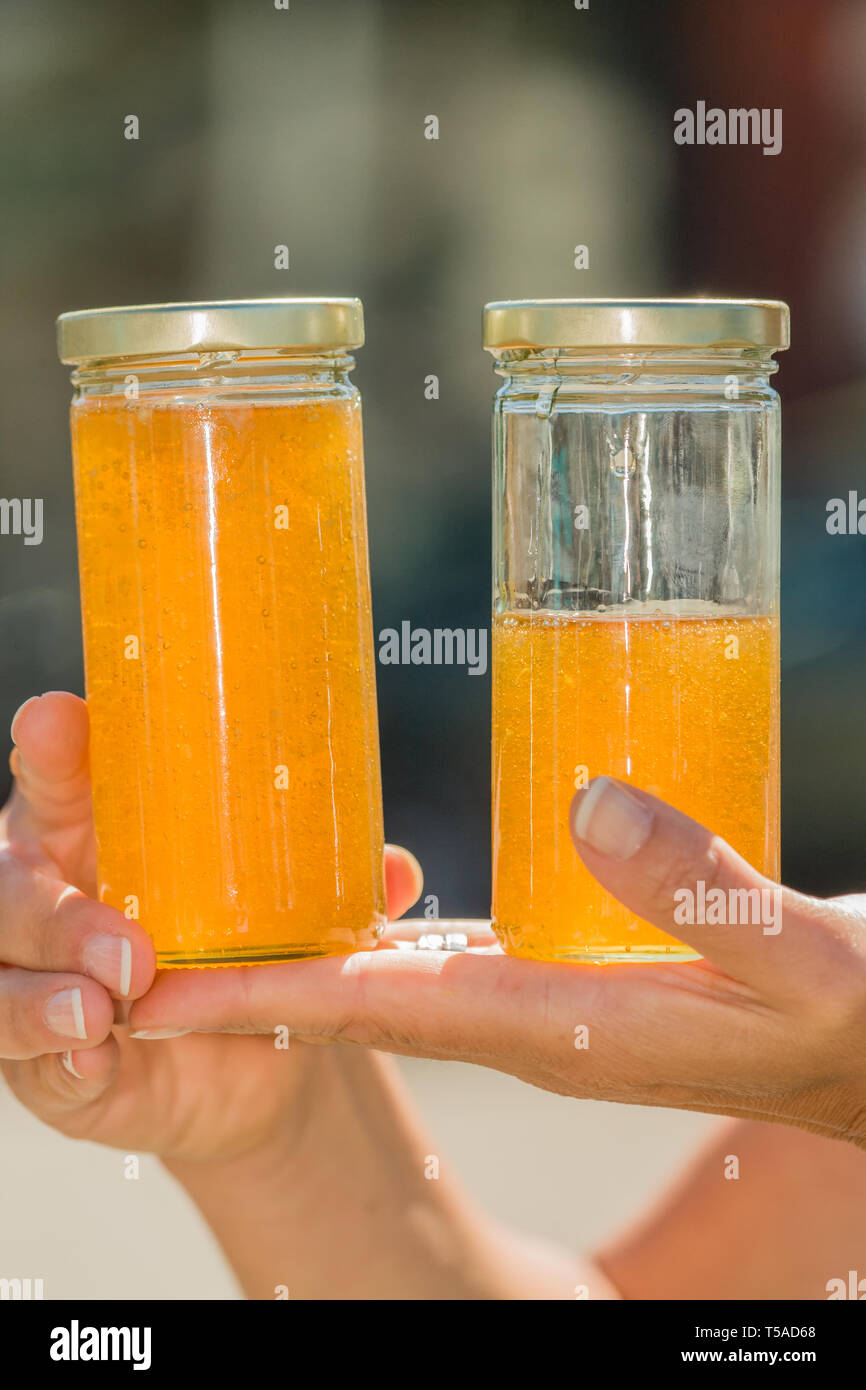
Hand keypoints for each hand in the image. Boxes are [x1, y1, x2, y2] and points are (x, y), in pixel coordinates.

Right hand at [0, 692, 421, 1163]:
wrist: (245, 1066)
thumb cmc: (248, 951)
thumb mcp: (282, 910)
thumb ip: (329, 887)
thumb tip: (398, 872)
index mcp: (95, 829)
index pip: (57, 774)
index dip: (49, 745)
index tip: (56, 719)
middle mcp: (48, 894)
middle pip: (11, 885)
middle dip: (58, 916)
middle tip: (132, 952)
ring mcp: (28, 978)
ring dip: (41, 997)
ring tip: (100, 1014)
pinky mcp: (37, 1062)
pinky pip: (23, 1061)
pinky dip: (56, 1059)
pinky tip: (92, 1060)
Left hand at [131, 776, 865, 1147]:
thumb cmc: (846, 1015)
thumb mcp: (799, 951)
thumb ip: (701, 886)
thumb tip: (586, 803)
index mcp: (563, 1028)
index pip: (382, 1013)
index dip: (265, 999)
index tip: (159, 993)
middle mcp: (533, 1023)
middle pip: (360, 1003)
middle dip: (249, 985)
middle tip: (144, 943)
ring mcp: (548, 1006)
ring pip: (395, 983)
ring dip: (301, 959)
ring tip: (217, 915)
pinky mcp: (572, 978)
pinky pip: (447, 960)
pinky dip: (380, 938)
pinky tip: (360, 900)